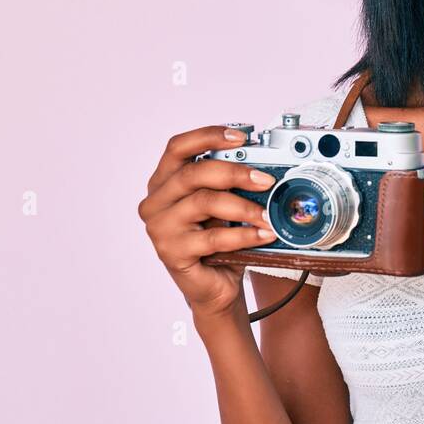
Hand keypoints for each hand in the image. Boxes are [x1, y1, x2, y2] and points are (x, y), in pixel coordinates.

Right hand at [137, 126, 279, 319]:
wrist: (215, 286)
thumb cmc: (218, 241)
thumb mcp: (223, 205)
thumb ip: (230, 185)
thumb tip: (262, 166)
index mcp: (164, 182)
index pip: (178, 147)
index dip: (208, 136)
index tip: (241, 137)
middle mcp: (155, 202)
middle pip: (193, 173)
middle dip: (235, 172)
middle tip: (265, 180)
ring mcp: (160, 228)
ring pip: (204, 203)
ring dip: (243, 207)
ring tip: (268, 215)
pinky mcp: (171, 252)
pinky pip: (212, 237)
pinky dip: (244, 235)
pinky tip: (263, 234)